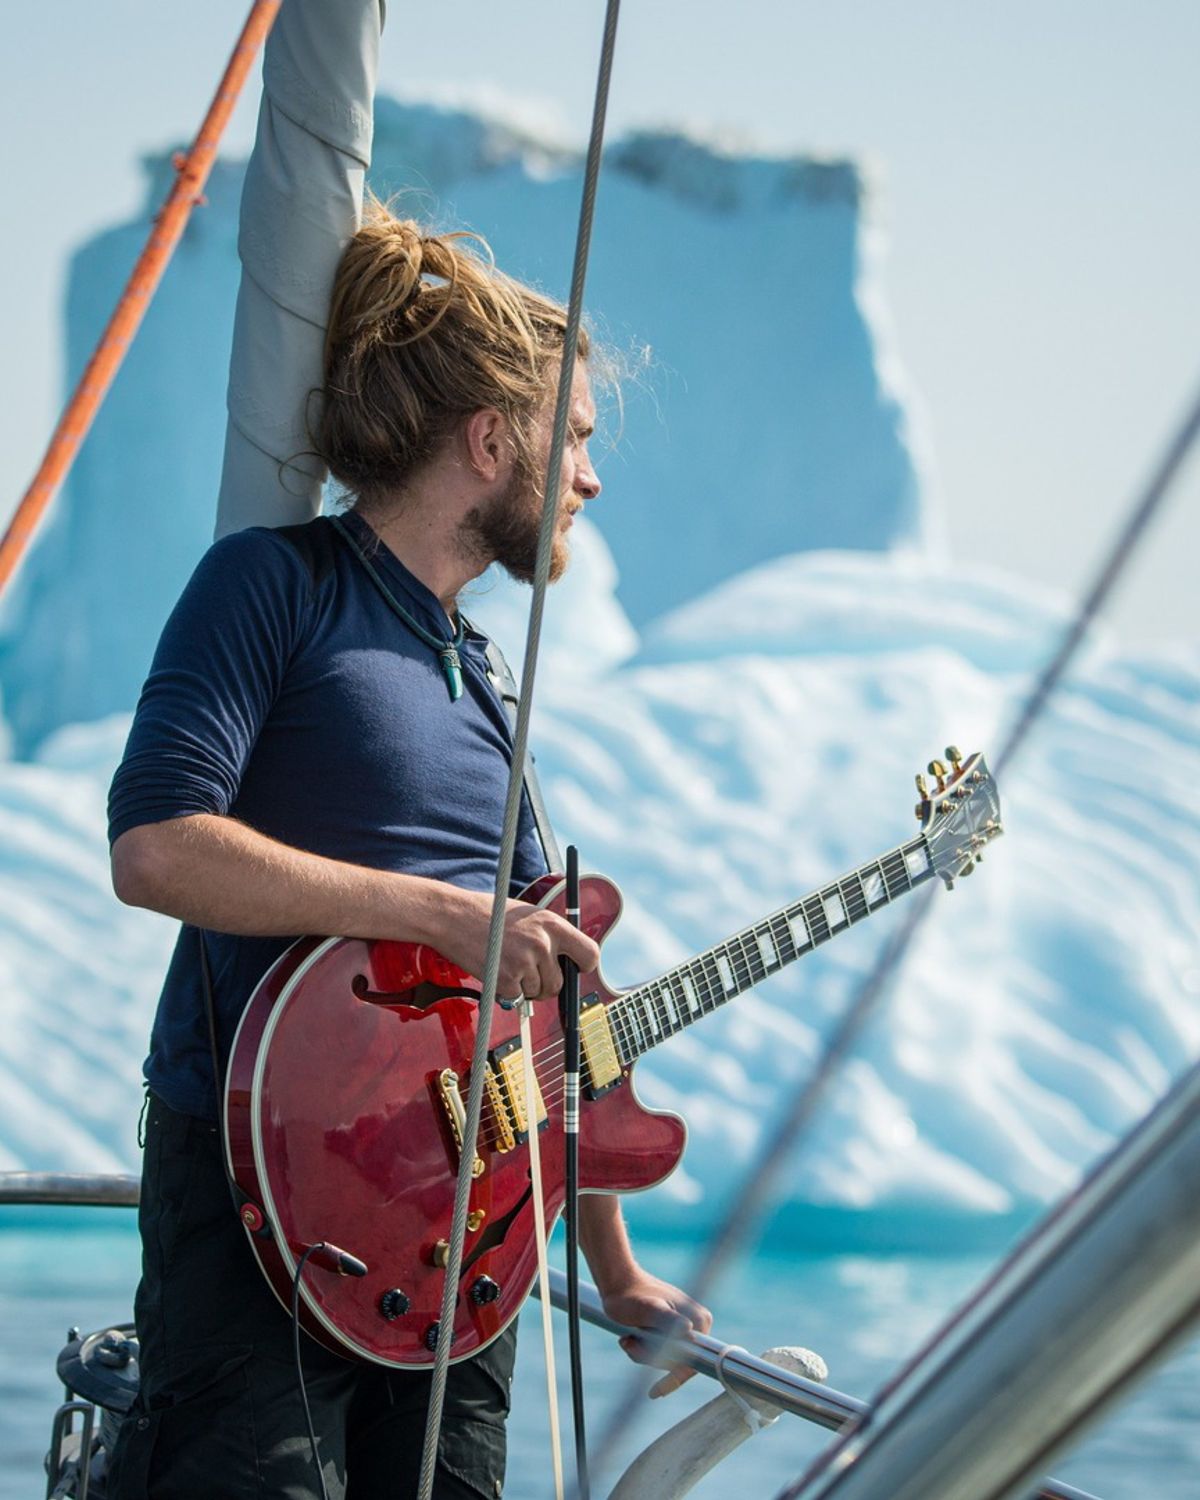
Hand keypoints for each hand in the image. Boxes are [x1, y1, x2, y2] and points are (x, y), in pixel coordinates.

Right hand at [433, 890, 599, 1001]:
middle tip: (527, 971)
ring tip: (507, 964)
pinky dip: (506, 991)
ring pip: (537, 993)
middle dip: (544, 984)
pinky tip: (496, 970)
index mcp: (552, 925)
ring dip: (524, 987)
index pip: (590, 954)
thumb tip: (566, 958)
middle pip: (559, 984)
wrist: (454, 916)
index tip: (575, 968)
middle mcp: (543, 944)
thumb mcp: (528, 914)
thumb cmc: (489, 913)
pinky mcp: (507, 980)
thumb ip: (548, 934)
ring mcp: (525, 963)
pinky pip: (516, 997)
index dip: (583, 966)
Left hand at [600, 1268, 712, 1397]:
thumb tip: (688, 1330)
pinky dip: (642, 1349)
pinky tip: (629, 1338)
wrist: (617, 1283)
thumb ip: (667, 1320)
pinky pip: (659, 1351)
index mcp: (698, 1319)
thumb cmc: (631, 1295)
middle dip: (651, 1360)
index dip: (675, 1377)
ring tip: (627, 1339)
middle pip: (679, 1362)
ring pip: (666, 1357)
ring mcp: (684, 1325)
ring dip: (644, 1354)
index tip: (654, 1392)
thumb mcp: (647, 1309)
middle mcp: (696, 1323)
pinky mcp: (671, 1328)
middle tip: (629, 1345)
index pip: (693, 1361)